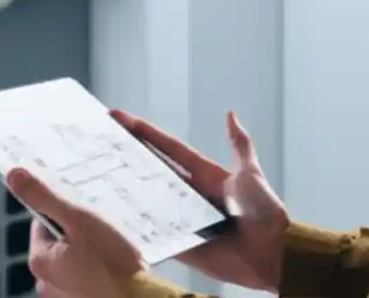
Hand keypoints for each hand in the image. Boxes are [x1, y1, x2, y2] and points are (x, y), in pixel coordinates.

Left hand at [6, 168, 143, 297]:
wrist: (136, 297)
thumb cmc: (111, 261)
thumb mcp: (79, 220)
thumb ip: (45, 198)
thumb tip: (14, 175)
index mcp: (39, 260)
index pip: (42, 223)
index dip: (65, 214)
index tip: (86, 216)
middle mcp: (43, 282)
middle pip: (56, 242)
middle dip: (76, 235)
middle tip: (100, 233)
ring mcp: (61, 296)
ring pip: (70, 260)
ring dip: (84, 253)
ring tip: (107, 251)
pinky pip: (81, 277)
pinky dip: (92, 270)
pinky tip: (108, 268)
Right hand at [111, 109, 289, 291]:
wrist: (272, 252)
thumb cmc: (264, 210)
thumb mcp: (251, 172)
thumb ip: (239, 145)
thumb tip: (230, 114)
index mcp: (202, 173)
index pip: (167, 148)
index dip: (144, 132)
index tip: (119, 118)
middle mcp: (188, 193)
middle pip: (151, 172)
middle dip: (126, 158)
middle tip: (98, 145)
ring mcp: (183, 218)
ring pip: (148, 202)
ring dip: (126, 192)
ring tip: (96, 179)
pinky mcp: (182, 242)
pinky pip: (155, 234)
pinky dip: (137, 228)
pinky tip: (113, 219)